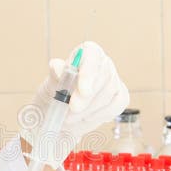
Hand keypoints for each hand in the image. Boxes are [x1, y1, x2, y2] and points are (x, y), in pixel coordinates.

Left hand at [21, 41, 129, 167]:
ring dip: (89, 108)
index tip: (83, 91)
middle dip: (87, 97)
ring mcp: (113, 80)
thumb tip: (57, 66)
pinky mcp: (120, 96)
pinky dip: (100, 114)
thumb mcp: (50, 84)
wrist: (61, 114)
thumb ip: (55, 75)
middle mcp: (102, 63)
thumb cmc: (55, 94)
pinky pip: (116, 105)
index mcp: (85, 53)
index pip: (92, 54)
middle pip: (103, 75)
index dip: (89, 72)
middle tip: (72, 109)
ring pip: (109, 92)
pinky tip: (86, 117)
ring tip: (71, 116)